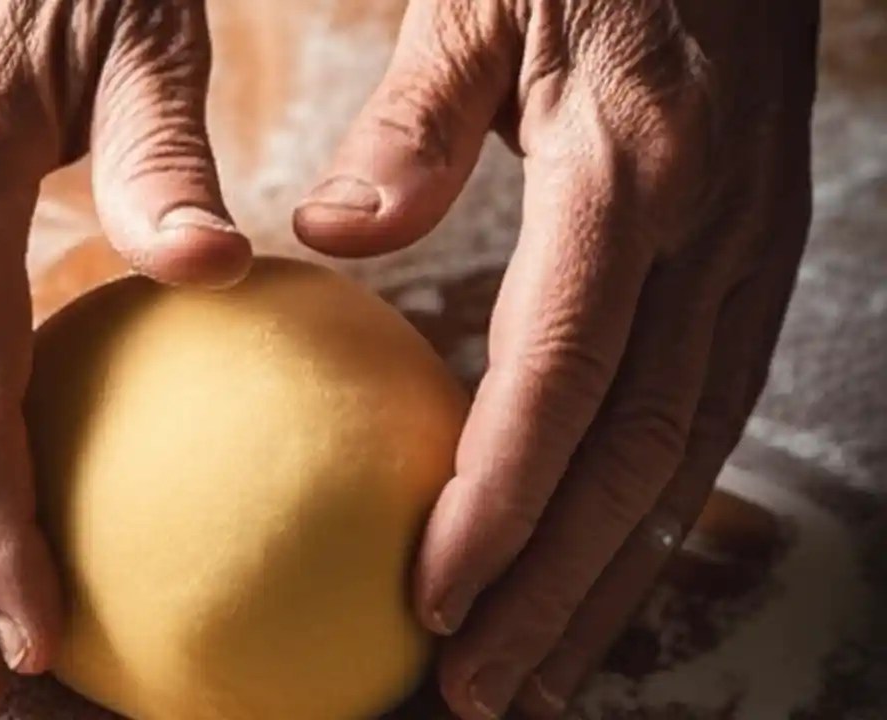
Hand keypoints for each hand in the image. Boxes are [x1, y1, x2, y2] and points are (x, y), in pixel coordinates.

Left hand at [294, 1, 817, 716]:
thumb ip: (415, 121)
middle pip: (634, 455)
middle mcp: (705, 241)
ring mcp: (745, 263)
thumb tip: (331, 238)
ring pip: (685, 460)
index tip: (433, 598)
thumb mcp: (484, 3)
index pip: (562, 373)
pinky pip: (707, 418)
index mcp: (626, 175)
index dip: (502, 498)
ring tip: (538, 678)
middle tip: (483, 692)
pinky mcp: (752, 271)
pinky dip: (651, 518)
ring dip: (610, 582)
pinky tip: (599, 574)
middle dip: (559, 588)